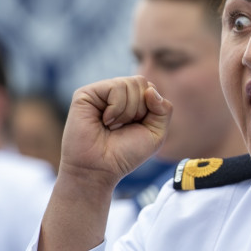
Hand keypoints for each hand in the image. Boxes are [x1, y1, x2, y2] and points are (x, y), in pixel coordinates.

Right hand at [57, 76, 172, 189]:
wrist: (100, 169)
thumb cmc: (125, 154)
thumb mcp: (155, 134)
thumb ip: (163, 110)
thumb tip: (151, 90)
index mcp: (130, 101)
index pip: (150, 88)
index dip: (151, 109)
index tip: (137, 127)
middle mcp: (115, 94)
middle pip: (141, 82)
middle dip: (140, 109)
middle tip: (124, 127)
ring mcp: (100, 92)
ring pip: (129, 83)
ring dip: (127, 111)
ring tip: (113, 126)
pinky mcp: (86, 94)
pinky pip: (115, 87)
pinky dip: (116, 109)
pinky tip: (105, 121)